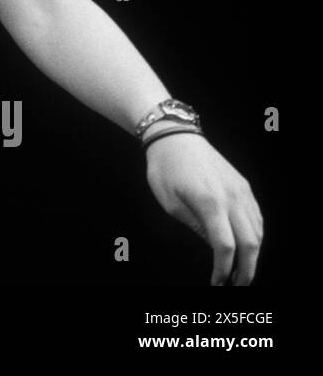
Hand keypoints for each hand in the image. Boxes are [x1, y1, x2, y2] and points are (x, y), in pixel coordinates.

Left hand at [143, 131, 263, 284]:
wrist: (174, 136)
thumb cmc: (164, 169)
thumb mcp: (170, 203)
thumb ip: (196, 227)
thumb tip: (217, 248)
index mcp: (210, 203)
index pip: (225, 246)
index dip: (224, 269)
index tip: (217, 282)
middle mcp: (231, 197)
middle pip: (250, 243)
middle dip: (246, 269)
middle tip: (237, 285)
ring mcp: (241, 191)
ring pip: (257, 231)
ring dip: (253, 254)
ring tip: (241, 270)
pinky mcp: (243, 186)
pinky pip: (256, 216)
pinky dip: (255, 235)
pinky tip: (247, 246)